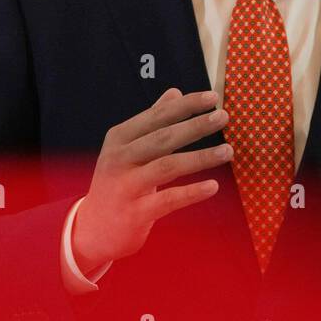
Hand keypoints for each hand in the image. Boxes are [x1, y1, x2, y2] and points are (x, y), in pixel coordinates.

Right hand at [72, 87, 232, 268]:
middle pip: (163, 138)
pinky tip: (213, 186)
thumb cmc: (118, 181)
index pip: (157, 116)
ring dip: (200, 157)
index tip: (212, 97)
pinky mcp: (135, 213)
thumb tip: (175, 92)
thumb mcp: (128, 149)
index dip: (185, 105)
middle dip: (195, 126)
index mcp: (119, 138)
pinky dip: (192, 192)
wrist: (93, 228)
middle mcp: (120, 159)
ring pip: (167, 166)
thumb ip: (151, 121)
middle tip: (223, 117)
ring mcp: (126, 187)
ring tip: (227, 151)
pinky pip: (168, 200)